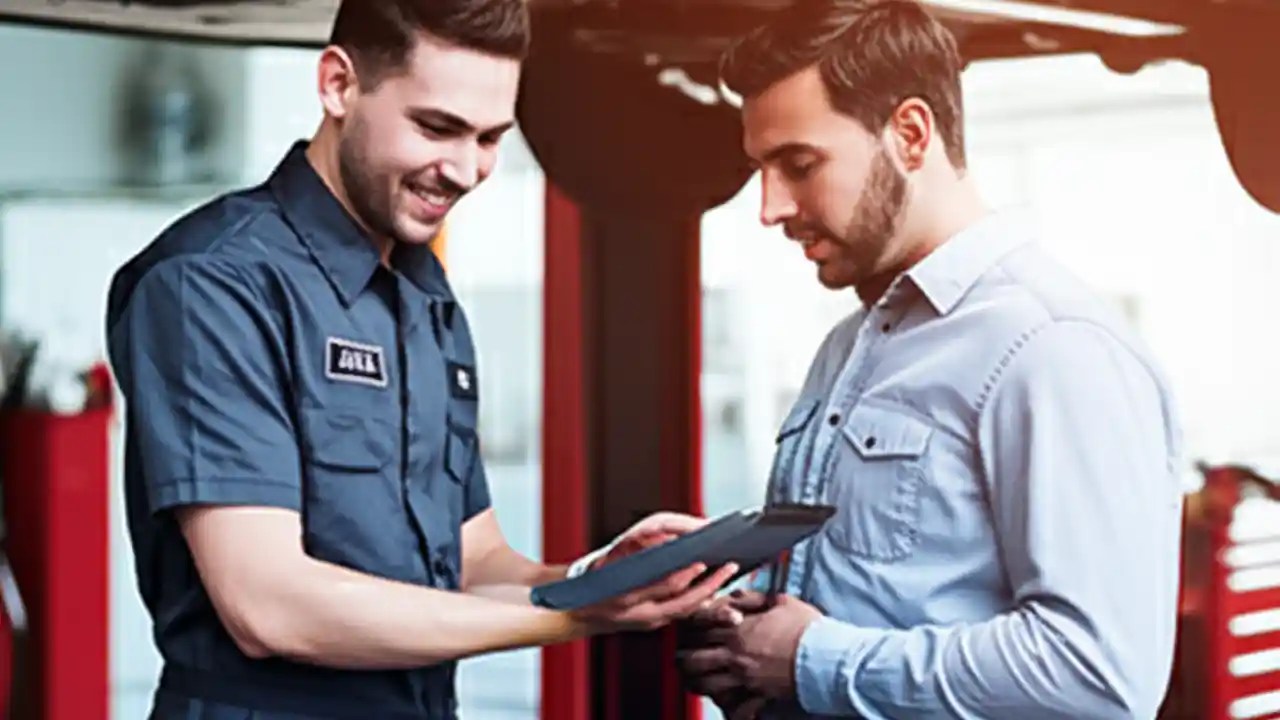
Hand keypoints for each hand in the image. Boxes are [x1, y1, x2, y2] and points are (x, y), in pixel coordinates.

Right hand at [573, 512, 738, 631]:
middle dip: (710, 585)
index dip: (688, 575)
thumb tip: (672, 535)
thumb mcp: (613, 555)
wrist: (578, 609)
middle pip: (684, 603)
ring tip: (727, 575)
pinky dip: (698, 601)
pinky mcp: (652, 624)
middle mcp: (640, 614)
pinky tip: (712, 588)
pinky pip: (681, 613)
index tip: (704, 561)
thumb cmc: (597, 575)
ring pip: (686, 610)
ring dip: (709, 593)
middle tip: (729, 567)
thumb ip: (640, 544)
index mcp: (628, 595)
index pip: (667, 586)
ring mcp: (647, 622)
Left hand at [680, 592, 821, 700]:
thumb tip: (735, 595)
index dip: (690, 627)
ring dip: (696, 681)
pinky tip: (721, 702)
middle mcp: (735, 654)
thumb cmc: (806, 628)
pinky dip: (724, 704)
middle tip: (679, 657)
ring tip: (691, 680)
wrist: (825, 657)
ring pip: (705, 684)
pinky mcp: (756, 694)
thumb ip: (753, 597)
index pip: (701, 627)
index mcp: (738, 629)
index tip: (686, 627)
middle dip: (683, 658)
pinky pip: (733, 705)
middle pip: (694, 658)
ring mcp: (743, 677)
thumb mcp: (782, 601)